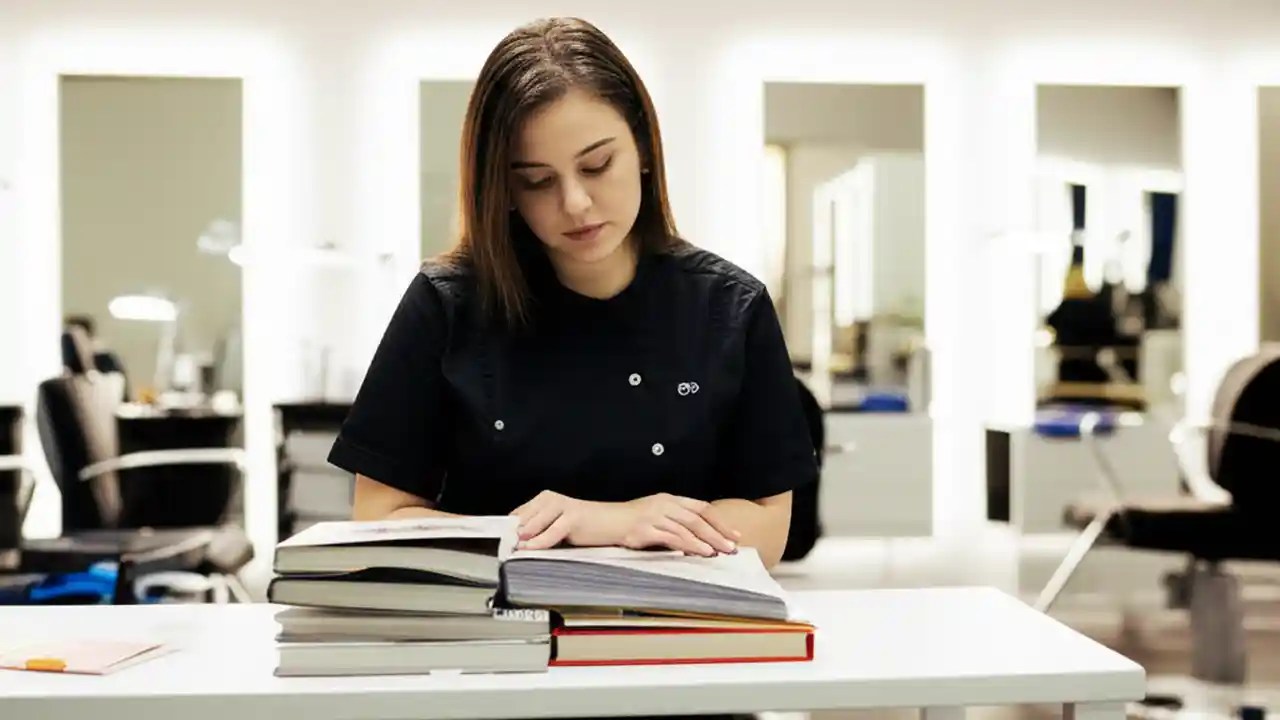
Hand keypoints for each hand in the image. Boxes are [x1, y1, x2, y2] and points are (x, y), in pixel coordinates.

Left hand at [511, 491, 623, 549]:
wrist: (617, 523)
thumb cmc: (588, 526)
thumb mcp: (557, 526)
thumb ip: (539, 529)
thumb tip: (517, 541)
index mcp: (546, 499)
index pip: (518, 513)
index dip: (508, 528)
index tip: (501, 542)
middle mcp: (552, 499)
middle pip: (523, 518)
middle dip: (513, 535)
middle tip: (506, 548)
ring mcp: (563, 507)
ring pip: (534, 524)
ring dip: (524, 539)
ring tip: (516, 550)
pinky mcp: (573, 518)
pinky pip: (551, 533)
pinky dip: (539, 542)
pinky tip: (531, 548)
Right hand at [616, 493, 740, 557]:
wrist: (598, 520)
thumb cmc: (624, 522)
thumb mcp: (652, 517)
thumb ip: (672, 524)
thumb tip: (695, 541)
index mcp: (668, 500)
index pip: (700, 508)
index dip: (719, 521)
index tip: (734, 534)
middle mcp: (663, 504)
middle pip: (698, 517)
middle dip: (718, 533)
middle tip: (733, 547)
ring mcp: (653, 516)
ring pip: (688, 526)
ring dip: (707, 540)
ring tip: (721, 551)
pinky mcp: (644, 529)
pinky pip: (672, 537)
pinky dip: (689, 545)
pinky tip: (700, 552)